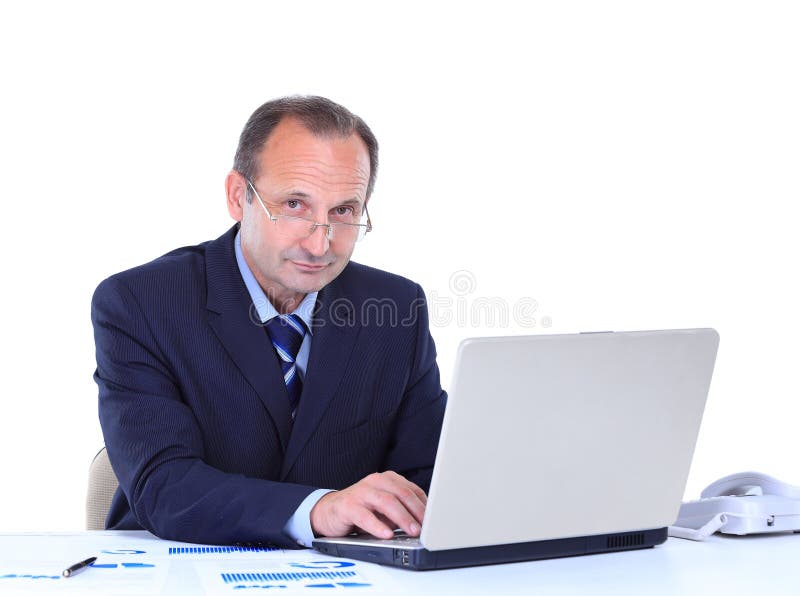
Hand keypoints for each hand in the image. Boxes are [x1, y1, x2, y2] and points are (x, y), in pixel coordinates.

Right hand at [310, 471, 426, 538]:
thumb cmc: (361, 510)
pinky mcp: (347, 505)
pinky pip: (364, 515)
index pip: (411, 490)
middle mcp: (375, 481)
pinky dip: (377, 525)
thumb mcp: (384, 509)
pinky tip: (386, 534)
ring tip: (412, 531)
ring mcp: (361, 492)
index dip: (424, 505)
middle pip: (401, 494)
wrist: (328, 511)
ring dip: (402, 518)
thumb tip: (423, 523)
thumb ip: (401, 511)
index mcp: (387, 479)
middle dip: (416, 511)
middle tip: (426, 528)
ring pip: (386, 502)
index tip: (435, 519)